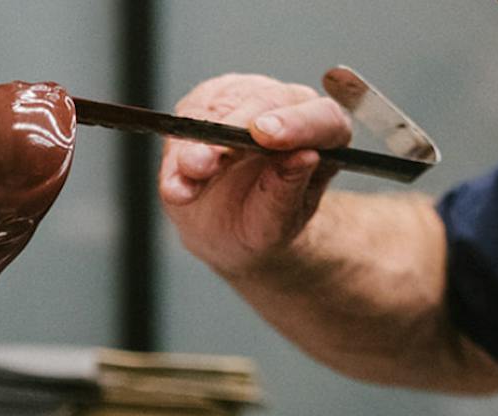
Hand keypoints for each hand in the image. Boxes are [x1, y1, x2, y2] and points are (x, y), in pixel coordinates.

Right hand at [159, 74, 353, 277]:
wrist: (228, 230)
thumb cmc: (264, 222)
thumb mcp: (277, 224)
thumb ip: (287, 193)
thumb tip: (303, 159)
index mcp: (322, 133)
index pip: (320, 117)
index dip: (296, 123)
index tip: (266, 135)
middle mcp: (284, 108)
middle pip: (264, 103)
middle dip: (234, 129)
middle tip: (213, 158)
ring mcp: (241, 104)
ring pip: (217, 113)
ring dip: (199, 145)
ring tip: (190, 174)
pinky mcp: (202, 110)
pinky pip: (185, 129)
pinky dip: (175, 160)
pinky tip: (176, 185)